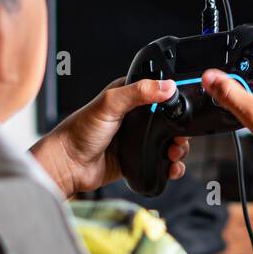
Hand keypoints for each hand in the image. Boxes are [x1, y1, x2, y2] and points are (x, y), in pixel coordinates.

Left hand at [30, 77, 189, 197]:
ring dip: (178, 149)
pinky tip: (171, 167)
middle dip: (180, 130)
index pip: (160, 91)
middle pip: (170, 119)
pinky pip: (162, 161)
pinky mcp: (138, 157)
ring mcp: (138, 138)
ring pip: (168, 141)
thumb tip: (166, 86)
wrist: (68, 166)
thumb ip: (138, 92)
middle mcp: (135, 116)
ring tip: (173, 153)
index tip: (184, 107)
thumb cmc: (79, 132)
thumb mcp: (109, 104)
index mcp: (129, 96)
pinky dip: (171, 166)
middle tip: (178, 137)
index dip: (174, 98)